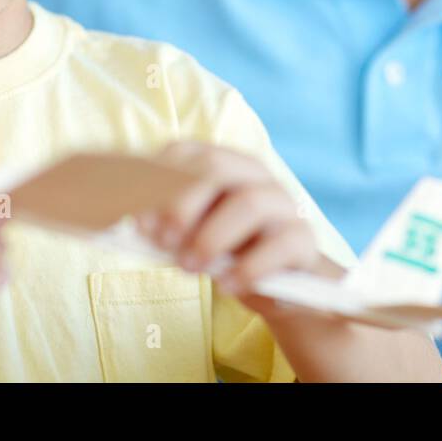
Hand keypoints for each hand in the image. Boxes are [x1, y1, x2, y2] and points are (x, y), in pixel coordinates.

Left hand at [135, 142, 322, 317]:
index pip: (189, 153)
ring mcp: (283, 204)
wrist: (282, 286)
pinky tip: (227, 285)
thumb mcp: (194, 236)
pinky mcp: (303, 238)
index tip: (140, 222)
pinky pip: (279, 245)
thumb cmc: (228, 253)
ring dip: (211, 237)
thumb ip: (170, 227)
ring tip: (190, 267)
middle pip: (217, 171)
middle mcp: (256, 176)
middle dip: (182, 207)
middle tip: (162, 244)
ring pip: (249, 204)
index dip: (159, 184)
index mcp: (225, 164)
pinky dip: (247, 268)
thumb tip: (138, 226)